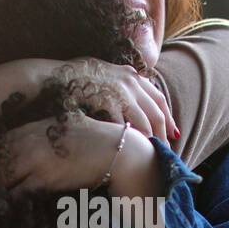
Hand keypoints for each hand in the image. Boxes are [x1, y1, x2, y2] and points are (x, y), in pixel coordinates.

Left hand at [3, 115, 159, 198]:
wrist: (116, 150)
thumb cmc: (93, 138)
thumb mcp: (64, 125)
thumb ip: (44, 131)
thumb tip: (31, 139)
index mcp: (31, 128)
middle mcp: (28, 142)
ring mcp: (35, 160)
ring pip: (0, 177)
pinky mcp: (44, 179)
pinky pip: (18, 193)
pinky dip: (8, 201)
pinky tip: (0, 209)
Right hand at [59, 58, 179, 143]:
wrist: (54, 76)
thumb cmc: (76, 77)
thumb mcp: (106, 74)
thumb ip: (122, 83)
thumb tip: (134, 97)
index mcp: (131, 75)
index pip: (158, 97)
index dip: (168, 116)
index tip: (174, 132)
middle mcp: (130, 81)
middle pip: (156, 112)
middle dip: (164, 133)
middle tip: (167, 149)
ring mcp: (120, 90)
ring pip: (145, 121)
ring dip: (150, 139)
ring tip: (152, 153)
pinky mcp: (108, 101)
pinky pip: (124, 124)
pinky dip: (129, 137)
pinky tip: (132, 149)